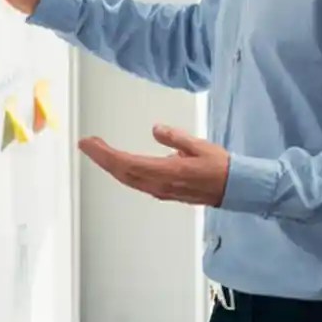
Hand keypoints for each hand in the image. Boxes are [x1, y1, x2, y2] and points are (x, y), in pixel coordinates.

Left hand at [78, 124, 228, 205]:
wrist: (234, 188)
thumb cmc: (219, 165)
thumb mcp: (199, 146)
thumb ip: (175, 138)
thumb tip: (155, 129)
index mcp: (167, 172)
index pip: (127, 163)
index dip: (105, 154)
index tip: (89, 143)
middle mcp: (160, 185)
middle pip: (122, 173)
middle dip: (102, 158)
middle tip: (87, 143)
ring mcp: (161, 191)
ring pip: (128, 180)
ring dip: (110, 166)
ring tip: (99, 151)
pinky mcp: (164, 192)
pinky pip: (137, 183)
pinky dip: (123, 172)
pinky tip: (119, 164)